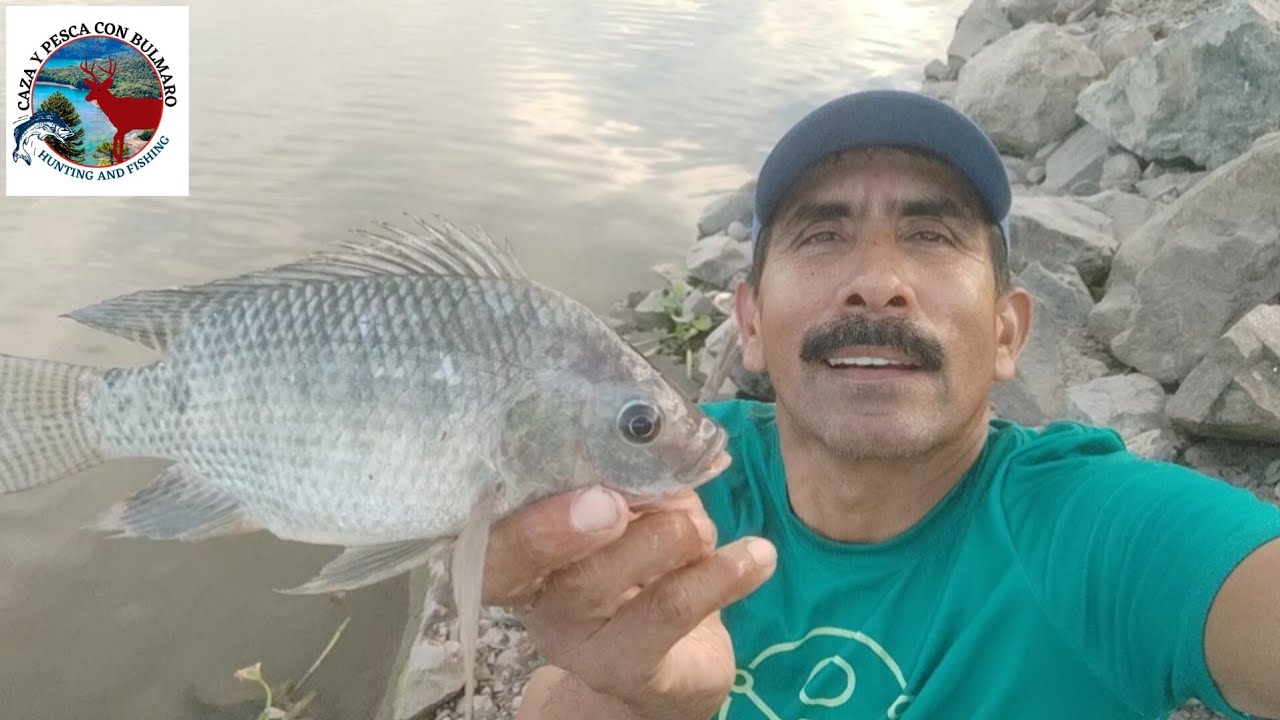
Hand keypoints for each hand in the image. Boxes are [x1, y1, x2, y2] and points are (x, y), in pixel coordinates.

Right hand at [483, 485, 776, 719]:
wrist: (673, 664)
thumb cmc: (645, 571)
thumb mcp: (638, 516)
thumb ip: (638, 482)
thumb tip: (666, 443)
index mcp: (525, 551)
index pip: (497, 535)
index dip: (529, 519)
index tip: (580, 486)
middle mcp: (538, 600)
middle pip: (543, 561)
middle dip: (585, 524)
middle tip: (623, 502)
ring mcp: (579, 641)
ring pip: (604, 583)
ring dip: (667, 538)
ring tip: (703, 526)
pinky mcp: (629, 669)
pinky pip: (671, 611)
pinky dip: (722, 573)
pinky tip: (758, 555)